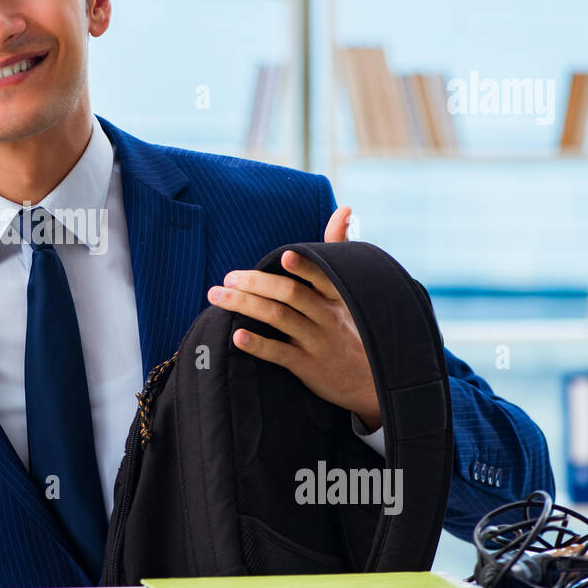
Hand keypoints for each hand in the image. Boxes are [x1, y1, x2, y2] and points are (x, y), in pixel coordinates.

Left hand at [206, 205, 381, 430]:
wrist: (370, 378)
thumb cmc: (351, 324)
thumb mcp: (349, 289)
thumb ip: (339, 249)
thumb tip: (343, 209)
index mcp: (337, 295)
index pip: (321, 276)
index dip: (303, 266)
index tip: (283, 256)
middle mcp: (328, 316)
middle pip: (290, 294)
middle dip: (255, 283)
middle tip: (227, 279)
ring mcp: (318, 342)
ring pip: (279, 318)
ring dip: (245, 305)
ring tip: (217, 297)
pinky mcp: (308, 367)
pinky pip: (280, 354)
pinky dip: (258, 344)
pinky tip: (237, 335)